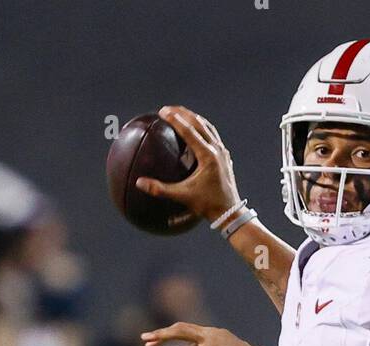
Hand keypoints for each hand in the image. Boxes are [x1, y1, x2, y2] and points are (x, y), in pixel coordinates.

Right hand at [135, 106, 242, 225]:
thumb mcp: (183, 196)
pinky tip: (194, 129)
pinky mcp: (225, 157)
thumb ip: (160, 189)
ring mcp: (222, 153)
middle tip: (168, 108)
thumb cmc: (207, 205)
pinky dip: (202, 128)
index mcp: (207, 156)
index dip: (175, 119)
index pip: (189, 131)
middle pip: (199, 123)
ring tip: (180, 113)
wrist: (230, 213)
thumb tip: (139, 183)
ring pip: (207, 127)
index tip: (162, 111)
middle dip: (183, 113)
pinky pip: (213, 136)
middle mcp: (217, 150)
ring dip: (193, 118)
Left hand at [141, 322, 268, 345]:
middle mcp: (213, 334)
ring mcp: (213, 341)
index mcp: (215, 335)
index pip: (189, 333)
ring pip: (183, 335)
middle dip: (162, 333)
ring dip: (163, 338)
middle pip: (182, 328)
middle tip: (145, 338)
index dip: (172, 337)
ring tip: (148, 344)